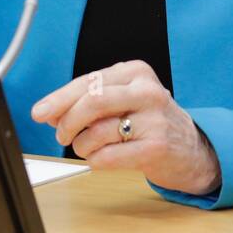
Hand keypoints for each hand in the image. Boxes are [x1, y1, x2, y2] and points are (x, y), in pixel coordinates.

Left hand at [31, 60, 220, 195]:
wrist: (192, 149)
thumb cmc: (150, 121)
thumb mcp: (124, 99)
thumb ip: (88, 101)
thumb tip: (50, 112)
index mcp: (136, 72)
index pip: (88, 82)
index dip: (59, 99)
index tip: (40, 112)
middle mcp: (146, 91)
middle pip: (91, 102)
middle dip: (67, 121)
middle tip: (62, 135)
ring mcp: (154, 119)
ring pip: (96, 132)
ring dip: (82, 146)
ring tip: (88, 148)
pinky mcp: (156, 147)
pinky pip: (108, 156)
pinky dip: (96, 160)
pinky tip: (102, 158)